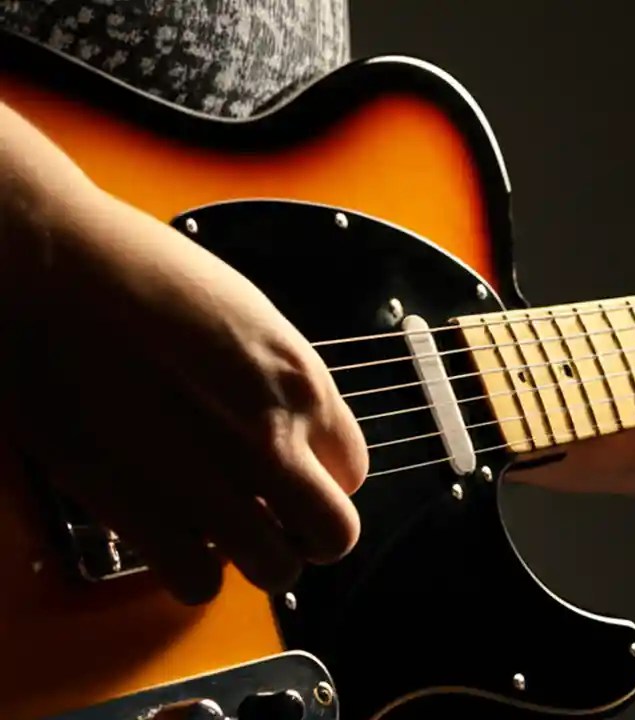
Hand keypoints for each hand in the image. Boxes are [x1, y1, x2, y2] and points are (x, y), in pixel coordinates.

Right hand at [0, 107, 367, 603]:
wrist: (44, 262)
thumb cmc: (130, 267)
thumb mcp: (241, 312)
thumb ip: (273, 380)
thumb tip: (282, 417)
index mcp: (299, 382)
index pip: (353, 470)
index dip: (321, 478)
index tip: (295, 476)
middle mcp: (269, 436)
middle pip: (333, 533)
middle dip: (308, 534)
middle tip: (274, 521)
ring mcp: (209, 477)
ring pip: (274, 569)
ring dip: (253, 559)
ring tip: (222, 533)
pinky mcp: (137, 504)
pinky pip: (197, 581)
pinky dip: (190, 571)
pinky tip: (173, 538)